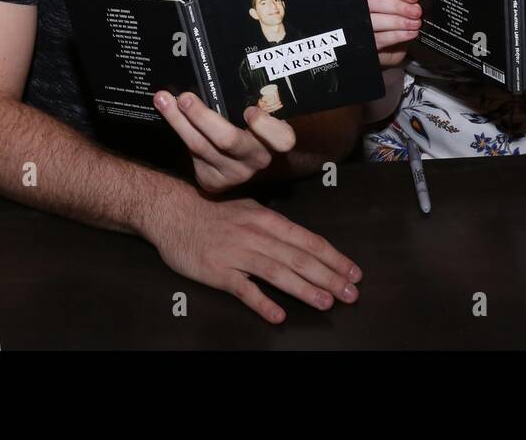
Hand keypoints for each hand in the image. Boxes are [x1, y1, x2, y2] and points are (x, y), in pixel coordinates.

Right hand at [145, 188, 362, 324]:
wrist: (172, 211)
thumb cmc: (212, 212)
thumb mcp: (249, 210)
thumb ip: (275, 227)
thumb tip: (303, 243)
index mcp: (268, 219)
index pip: (309, 240)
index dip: (334, 257)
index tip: (353, 272)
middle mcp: (257, 235)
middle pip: (299, 258)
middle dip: (329, 276)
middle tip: (350, 293)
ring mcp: (237, 253)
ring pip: (278, 272)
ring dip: (304, 289)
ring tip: (326, 303)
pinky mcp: (217, 271)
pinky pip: (243, 289)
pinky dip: (262, 302)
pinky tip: (278, 315)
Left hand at [155, 90, 295, 192]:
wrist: (242, 160)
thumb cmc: (251, 124)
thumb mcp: (258, 112)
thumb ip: (251, 99)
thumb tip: (221, 64)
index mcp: (276, 139)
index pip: (282, 139)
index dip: (265, 126)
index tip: (249, 111)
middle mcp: (258, 159)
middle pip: (229, 140)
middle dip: (203, 117)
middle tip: (185, 97)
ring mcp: (236, 173)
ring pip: (201, 146)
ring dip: (178, 120)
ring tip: (163, 99)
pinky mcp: (215, 181)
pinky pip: (191, 155)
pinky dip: (178, 129)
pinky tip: (168, 113)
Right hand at [365, 0, 420, 67]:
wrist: (384, 46)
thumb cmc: (389, 19)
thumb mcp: (393, 3)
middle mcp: (361, 5)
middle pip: (375, 1)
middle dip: (399, 6)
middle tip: (416, 11)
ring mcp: (361, 24)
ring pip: (376, 20)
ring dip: (400, 22)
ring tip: (415, 23)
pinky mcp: (366, 42)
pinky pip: (380, 38)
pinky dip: (398, 35)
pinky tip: (410, 33)